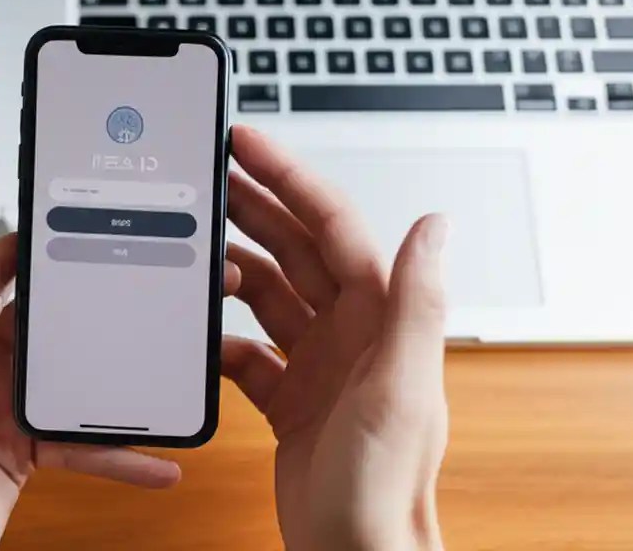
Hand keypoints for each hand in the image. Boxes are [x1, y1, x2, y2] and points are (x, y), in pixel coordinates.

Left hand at [0, 235, 240, 550]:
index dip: (24, 251)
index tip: (68, 224)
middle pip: (42, 324)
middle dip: (85, 305)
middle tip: (137, 284)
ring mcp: (2, 412)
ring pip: (71, 378)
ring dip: (113, 374)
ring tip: (161, 361)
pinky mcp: (24, 455)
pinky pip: (82, 445)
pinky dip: (119, 454)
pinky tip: (157, 460)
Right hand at [222, 125, 448, 550]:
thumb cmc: (384, 487)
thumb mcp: (402, 388)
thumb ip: (418, 302)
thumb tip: (434, 222)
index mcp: (382, 319)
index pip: (332, 226)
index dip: (290, 177)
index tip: (250, 145)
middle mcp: (354, 335)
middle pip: (296, 249)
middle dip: (255, 205)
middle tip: (212, 171)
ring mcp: (321, 366)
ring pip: (270, 293)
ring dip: (235, 263)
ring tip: (197, 237)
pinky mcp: (292, 399)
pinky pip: (249, 350)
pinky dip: (222, 335)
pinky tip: (200, 328)